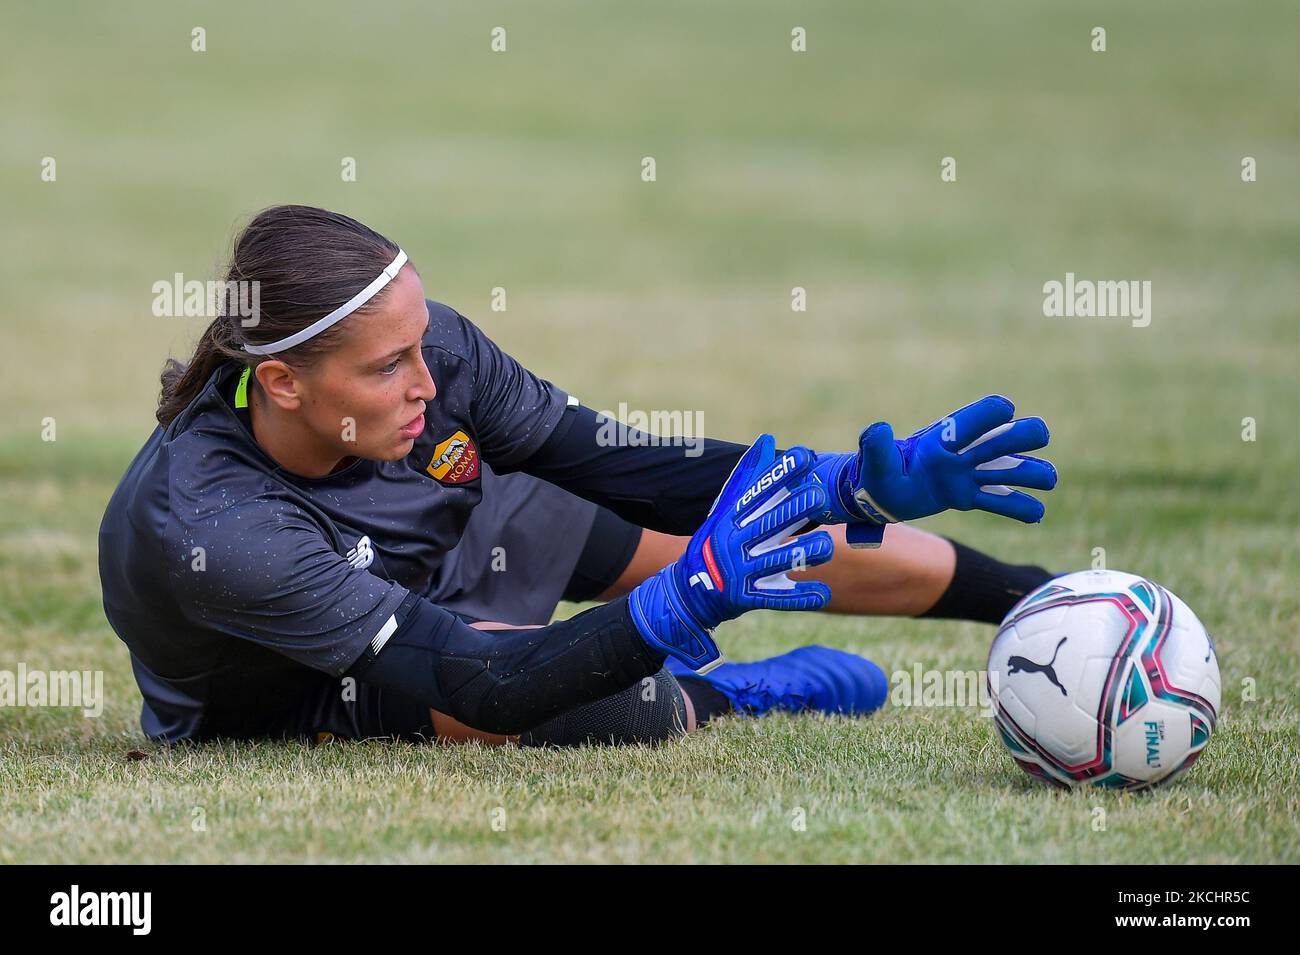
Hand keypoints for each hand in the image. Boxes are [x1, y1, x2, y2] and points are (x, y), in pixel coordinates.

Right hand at [627, 434, 833, 671]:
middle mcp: (733, 543)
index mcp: (730, 519)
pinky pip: (776, 599)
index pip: (757, 492)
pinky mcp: (746, 599)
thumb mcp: (725, 510)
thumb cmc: (715, 543)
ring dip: (803, 554)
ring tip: (827, 545)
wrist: (688, 593)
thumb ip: (749, 478)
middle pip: (767, 524)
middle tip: (818, 496)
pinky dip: (800, 597)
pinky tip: (823, 593)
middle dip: (792, 510)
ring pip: (775, 561)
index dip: (780, 474)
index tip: (804, 456)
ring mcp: (739, 572)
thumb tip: (768, 439)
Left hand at [811, 395, 1057, 530]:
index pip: (969, 422)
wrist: (880, 495)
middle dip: (1021, 434)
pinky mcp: (967, 497)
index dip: (987, 414)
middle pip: (998, 440)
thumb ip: (877, 446)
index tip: (1006, 409)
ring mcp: (966, 475)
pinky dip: (1018, 507)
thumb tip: (878, 428)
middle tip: (1040, 435)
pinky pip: (998, 501)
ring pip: (1007, 470)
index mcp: (940, 441)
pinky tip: (1037, 512)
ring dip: (1031, 472)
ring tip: (1048, 479)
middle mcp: (959, 455)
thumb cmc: (876, 474)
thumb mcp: (874, 463)